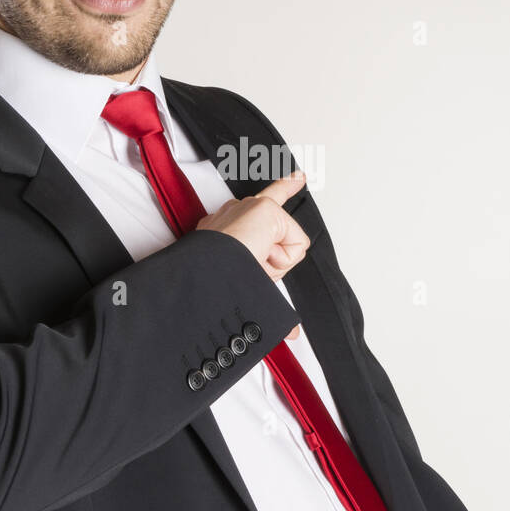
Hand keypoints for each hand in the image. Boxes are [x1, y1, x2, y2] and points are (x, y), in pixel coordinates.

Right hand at [196, 170, 308, 339]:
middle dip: (274, 258)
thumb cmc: (215, 279)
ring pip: (287, 244)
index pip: (263, 202)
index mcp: (227, 225)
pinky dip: (281, 258)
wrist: (209, 270)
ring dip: (274, 262)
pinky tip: (259, 254)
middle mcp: (239, 211)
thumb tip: (292, 335)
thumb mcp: (244, 285)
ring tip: (250, 262)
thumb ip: (268, 302)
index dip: (285, 187)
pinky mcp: (267, 210)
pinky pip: (294, 245)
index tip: (300, 175)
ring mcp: (253, 208)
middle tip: (250, 262)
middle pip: (279, 235)